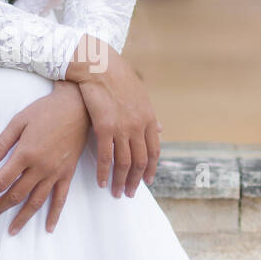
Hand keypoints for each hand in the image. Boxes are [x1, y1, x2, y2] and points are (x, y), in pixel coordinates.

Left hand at [0, 82, 90, 234]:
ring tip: (11, 230)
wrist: (77, 107)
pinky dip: (54, 214)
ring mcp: (55, 172)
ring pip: (36, 201)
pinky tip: (48, 227)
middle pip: (16, 195)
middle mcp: (40, 167)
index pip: (1, 181)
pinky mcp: (67, 173)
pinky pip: (60, 198)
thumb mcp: (19, 121)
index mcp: (25, 154)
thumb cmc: (46, 111)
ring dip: (22, 217)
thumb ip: (1, 143)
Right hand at [64, 34, 161, 196]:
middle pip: (140, 161)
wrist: (100, 66)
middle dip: (136, 180)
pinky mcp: (104, 127)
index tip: (147, 181)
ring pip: (124, 163)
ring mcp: (122, 128)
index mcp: (149, 119)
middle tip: (130, 193)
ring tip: (116, 192)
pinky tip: (102, 181)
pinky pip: (105, 156)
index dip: (151, 169)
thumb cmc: (118, 78)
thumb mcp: (141, 96)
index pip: (154, 152)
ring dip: (121, 181)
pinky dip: (104, 172)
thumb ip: (149, 116)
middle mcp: (139, 126)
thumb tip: (160, 129)